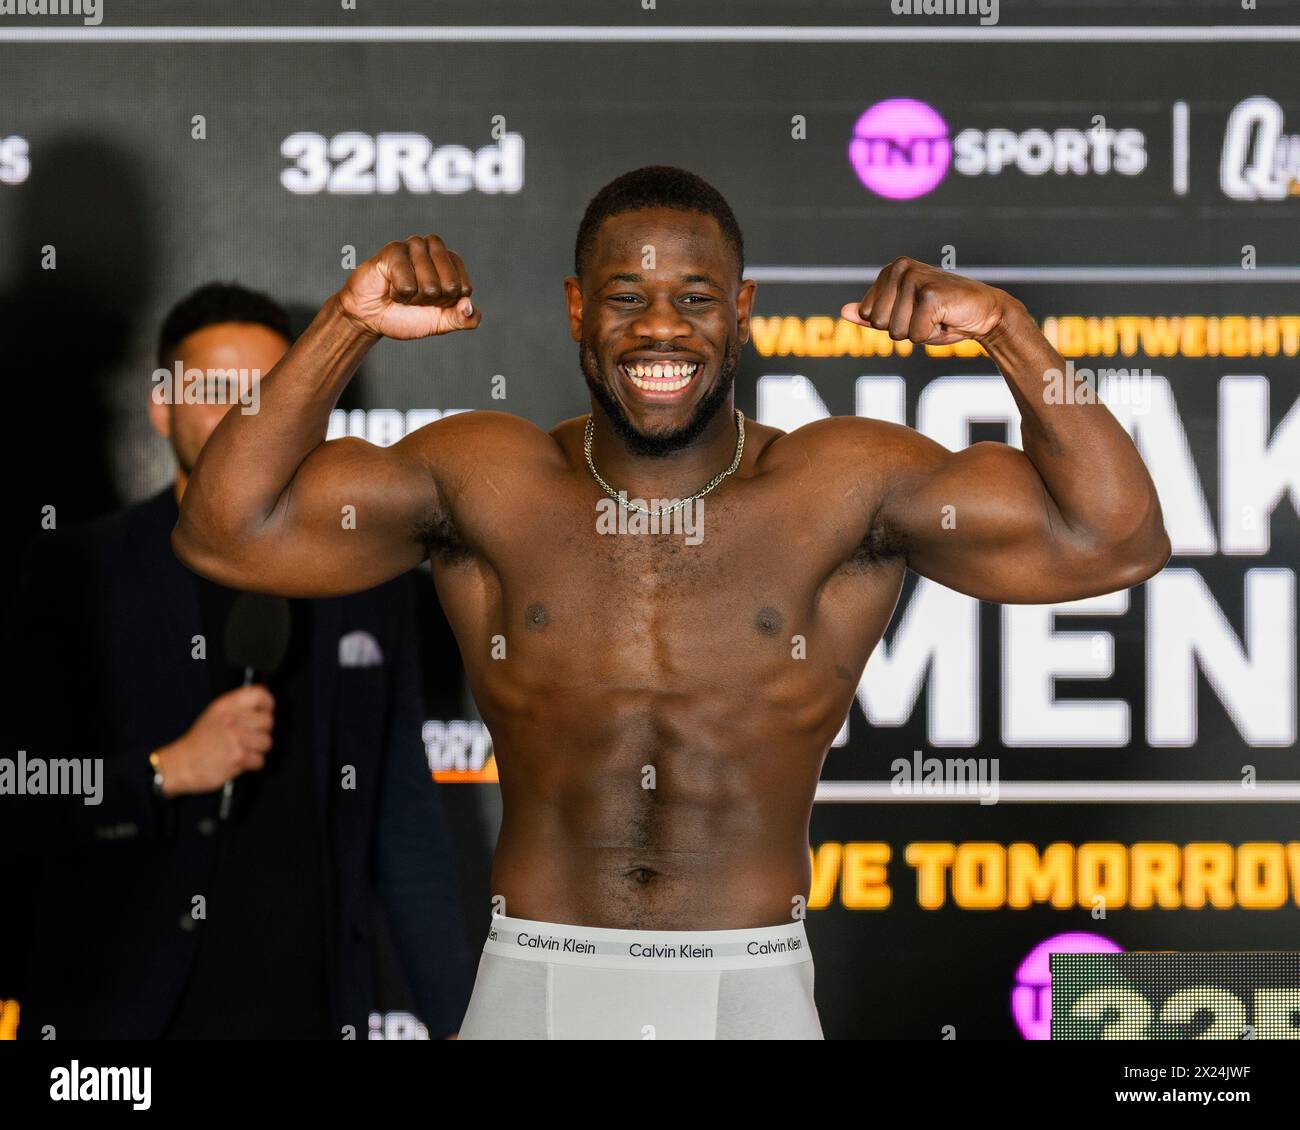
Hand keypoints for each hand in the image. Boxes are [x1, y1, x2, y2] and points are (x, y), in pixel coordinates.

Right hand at [156, 685, 274, 796]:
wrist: (181, 764)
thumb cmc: (198, 742)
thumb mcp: (214, 715)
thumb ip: (237, 708)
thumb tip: (263, 706)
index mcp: (226, 705)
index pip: (259, 694)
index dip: (268, 703)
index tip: (267, 710)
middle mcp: (232, 719)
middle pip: (268, 720)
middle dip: (263, 731)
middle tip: (250, 737)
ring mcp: (236, 738)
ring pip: (267, 742)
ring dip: (257, 749)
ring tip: (242, 750)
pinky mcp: (238, 757)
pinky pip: (260, 760)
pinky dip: (252, 764)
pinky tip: (238, 760)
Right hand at [336, 234, 481, 340]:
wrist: (369, 317)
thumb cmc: (405, 315)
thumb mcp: (439, 323)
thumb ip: (462, 319)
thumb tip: (469, 306)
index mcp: (451, 261)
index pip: (464, 288)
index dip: (447, 303)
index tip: (430, 301)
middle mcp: (435, 248)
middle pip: (451, 286)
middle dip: (432, 302)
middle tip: (414, 297)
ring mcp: (414, 245)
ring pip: (430, 286)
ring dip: (413, 299)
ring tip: (401, 291)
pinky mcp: (394, 250)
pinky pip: (408, 286)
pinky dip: (398, 295)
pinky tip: (389, 286)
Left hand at [841, 257, 1012, 345]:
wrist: (983, 313)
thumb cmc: (941, 315)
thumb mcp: (902, 316)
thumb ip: (873, 315)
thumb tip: (844, 311)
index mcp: (890, 270)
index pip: (869, 315)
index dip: (892, 324)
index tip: (914, 313)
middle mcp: (899, 268)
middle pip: (879, 324)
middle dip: (903, 330)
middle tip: (926, 316)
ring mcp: (915, 278)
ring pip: (896, 331)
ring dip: (918, 333)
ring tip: (936, 316)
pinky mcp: (930, 293)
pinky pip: (916, 334)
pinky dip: (931, 335)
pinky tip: (945, 318)